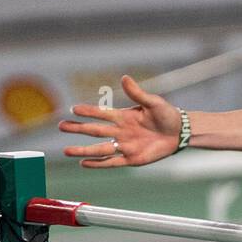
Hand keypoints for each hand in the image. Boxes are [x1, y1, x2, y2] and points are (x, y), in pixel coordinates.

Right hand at [58, 74, 181, 167]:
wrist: (180, 132)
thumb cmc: (167, 115)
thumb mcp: (153, 102)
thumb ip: (137, 93)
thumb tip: (124, 78)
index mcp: (123, 116)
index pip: (101, 113)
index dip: (88, 112)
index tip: (73, 110)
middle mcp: (121, 131)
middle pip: (95, 131)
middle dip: (78, 129)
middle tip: (61, 127)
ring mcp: (125, 146)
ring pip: (100, 148)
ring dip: (83, 150)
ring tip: (66, 151)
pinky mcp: (132, 159)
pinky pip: (112, 162)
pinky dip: (99, 163)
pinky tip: (84, 163)